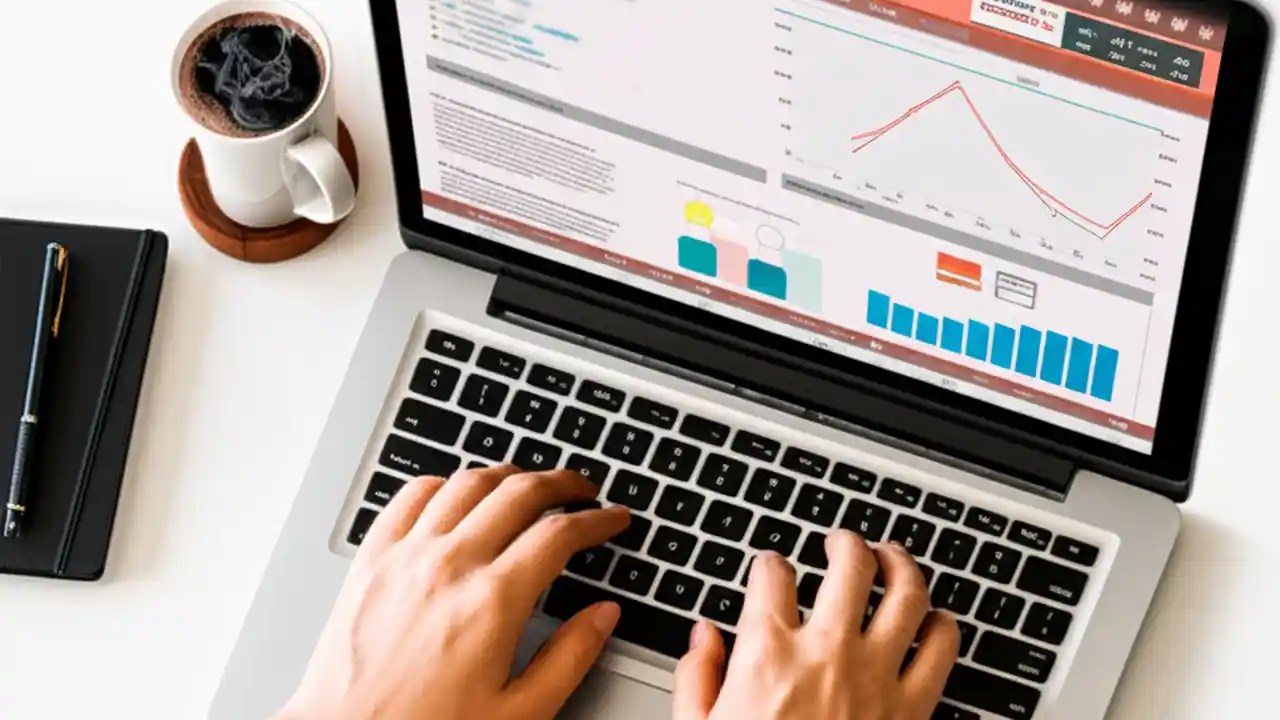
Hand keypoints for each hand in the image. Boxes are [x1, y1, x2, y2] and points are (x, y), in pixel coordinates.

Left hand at [276, 465, 630, 719]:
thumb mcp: (518, 713)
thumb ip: (569, 658)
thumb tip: (603, 616)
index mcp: (493, 602)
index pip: (560, 533)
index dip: (597, 520)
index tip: (612, 519)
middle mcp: (450, 565)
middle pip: (519, 492)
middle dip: (562, 482)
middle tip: (583, 490)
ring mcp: (406, 555)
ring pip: (468, 482)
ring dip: (508, 474)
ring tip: (529, 483)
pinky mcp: (372, 559)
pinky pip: (411, 495)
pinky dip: (444, 483)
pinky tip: (457, 492)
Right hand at [674, 533, 959, 719]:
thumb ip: (698, 677)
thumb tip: (703, 637)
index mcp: (768, 653)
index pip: (771, 574)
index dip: (770, 563)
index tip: (771, 569)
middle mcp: (827, 653)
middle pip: (848, 564)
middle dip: (844, 542)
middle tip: (841, 542)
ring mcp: (876, 677)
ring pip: (905, 593)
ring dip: (900, 565)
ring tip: (892, 558)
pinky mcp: (913, 708)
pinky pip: (942, 649)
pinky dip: (943, 626)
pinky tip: (934, 620)